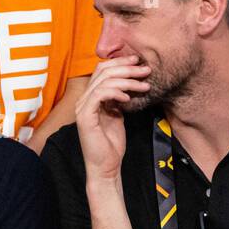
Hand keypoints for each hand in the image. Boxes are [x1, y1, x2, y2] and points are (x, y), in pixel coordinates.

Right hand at [74, 55, 149, 179]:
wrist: (105, 166)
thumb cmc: (111, 144)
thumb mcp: (118, 115)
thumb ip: (118, 99)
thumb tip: (129, 84)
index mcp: (90, 98)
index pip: (102, 70)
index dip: (120, 62)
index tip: (138, 62)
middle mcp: (84, 100)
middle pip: (102, 71)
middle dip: (127, 68)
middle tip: (145, 70)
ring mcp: (83, 108)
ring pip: (103, 81)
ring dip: (127, 80)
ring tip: (144, 86)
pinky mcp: (85, 117)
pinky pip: (100, 95)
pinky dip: (116, 92)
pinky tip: (128, 98)